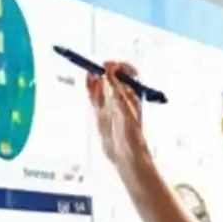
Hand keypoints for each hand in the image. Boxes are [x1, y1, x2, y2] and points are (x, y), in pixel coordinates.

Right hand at [86, 61, 149, 175]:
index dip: (120, 67)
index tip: (111, 65)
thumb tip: (111, 70)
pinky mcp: (100, 112)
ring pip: (102, 85)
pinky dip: (91, 86)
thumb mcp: (124, 109)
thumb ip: (117, 90)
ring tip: (91, 72)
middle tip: (100, 66)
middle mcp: (122, 99)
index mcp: (134, 96)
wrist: (125, 155)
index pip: (130, 74)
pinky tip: (88, 79)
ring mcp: (110, 105)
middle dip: (106, 69)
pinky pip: (94, 94)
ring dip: (97, 76)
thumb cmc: (131, 134)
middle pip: (113, 77)